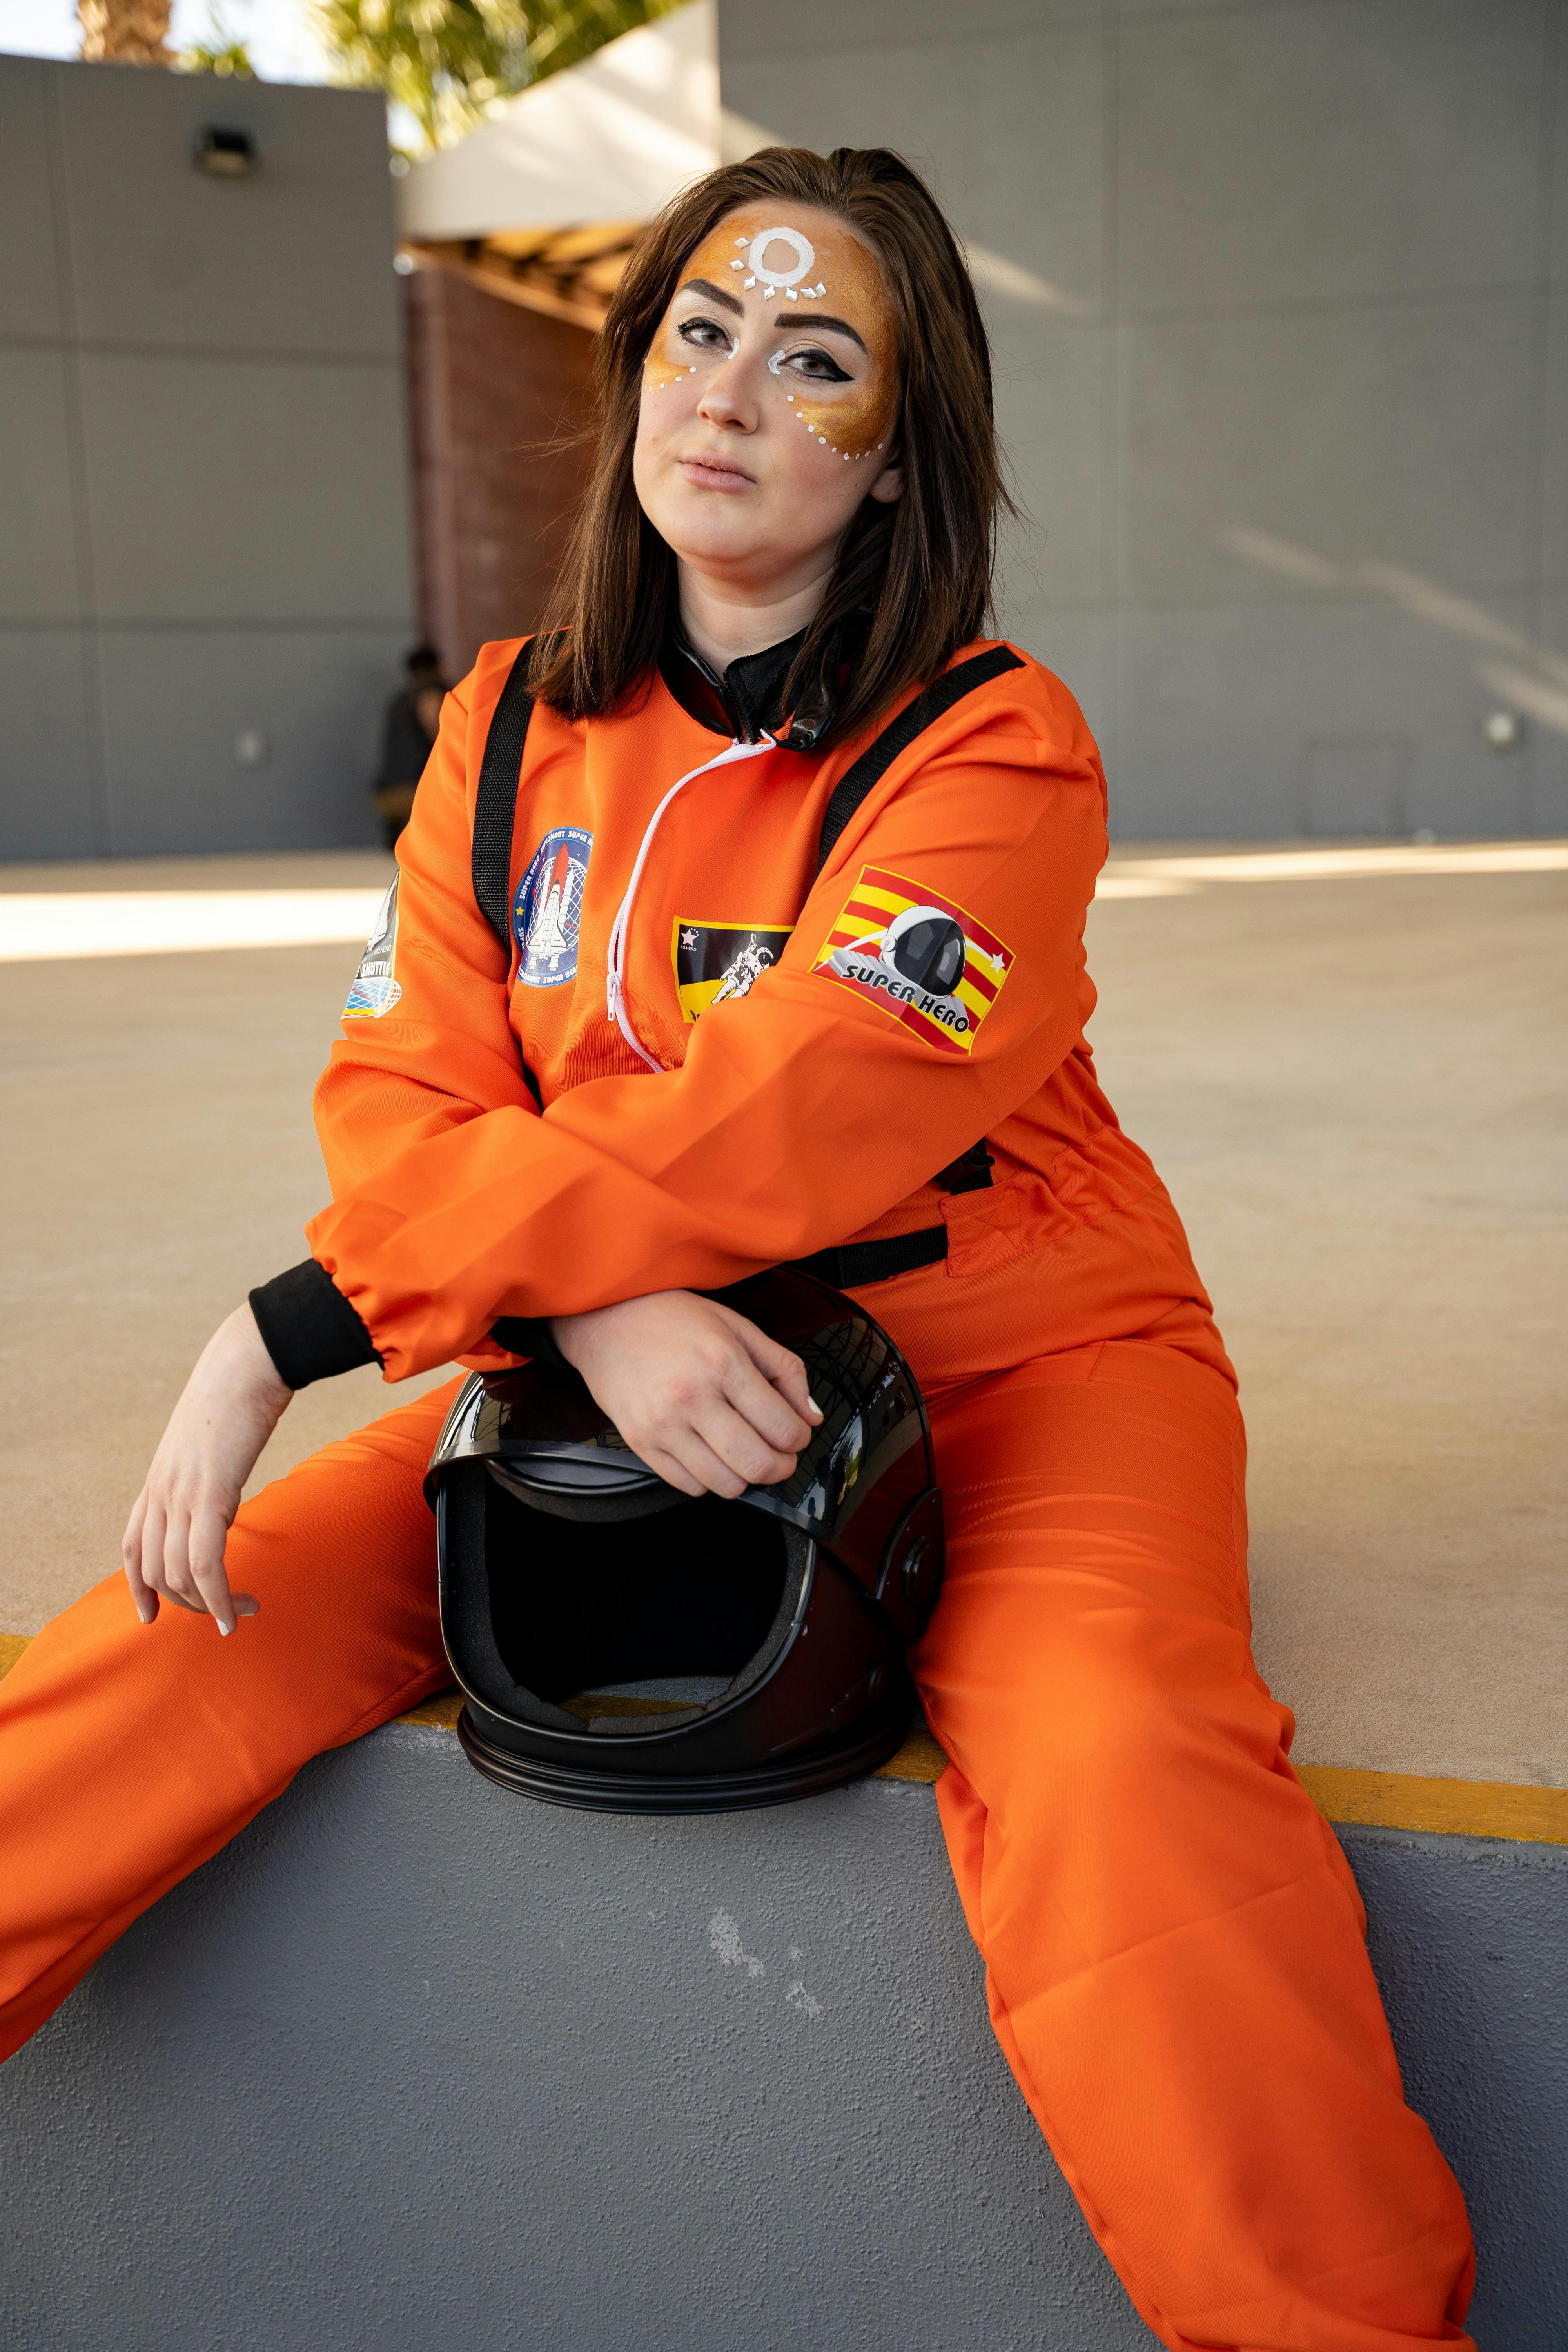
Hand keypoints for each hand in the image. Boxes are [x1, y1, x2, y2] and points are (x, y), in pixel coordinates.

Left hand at [122, 1304, 292, 1635]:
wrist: (247, 1364)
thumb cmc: (238, 1392)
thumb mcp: (210, 1440)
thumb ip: (205, 1473)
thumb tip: (220, 1499)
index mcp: (159, 1478)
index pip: (133, 1545)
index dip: (138, 1585)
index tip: (150, 1614)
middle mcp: (161, 1491)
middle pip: (155, 1570)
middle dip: (186, 1604)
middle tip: (223, 1613)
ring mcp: (181, 1494)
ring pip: (179, 1574)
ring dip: (210, 1605)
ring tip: (243, 1610)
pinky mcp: (209, 1495)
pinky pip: (206, 1565)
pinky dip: (220, 1599)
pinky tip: (237, 1614)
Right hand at [551, 1290, 821, 1499]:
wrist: (605, 1319)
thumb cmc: (673, 1319)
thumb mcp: (739, 1327)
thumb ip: (784, 1369)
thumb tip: (811, 1416)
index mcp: (724, 1363)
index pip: (782, 1428)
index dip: (800, 1438)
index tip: (796, 1433)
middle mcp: (692, 1397)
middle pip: (758, 1464)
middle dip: (781, 1467)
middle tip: (780, 1454)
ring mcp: (663, 1425)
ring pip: (726, 1484)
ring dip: (746, 1477)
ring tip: (745, 1455)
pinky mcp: (640, 1443)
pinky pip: (689, 1486)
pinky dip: (709, 1479)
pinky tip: (710, 1454)